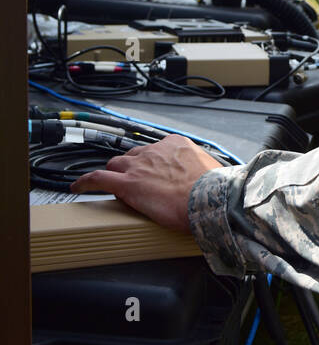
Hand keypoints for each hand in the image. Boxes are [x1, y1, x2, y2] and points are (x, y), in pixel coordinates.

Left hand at [69, 134, 223, 231]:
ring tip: (111, 186)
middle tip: (136, 181)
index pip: (154, 150)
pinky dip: (85, 182)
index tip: (151, 169)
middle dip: (131, 168)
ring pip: (116, 166)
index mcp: (175, 144)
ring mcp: (139, 167)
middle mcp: (154, 152)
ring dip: (114, 176)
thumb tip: (209, 174)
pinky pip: (98, 179)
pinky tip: (77, 187)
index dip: (150, 163)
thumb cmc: (214, 189)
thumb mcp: (211, 168)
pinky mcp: (127, 185)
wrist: (209, 199)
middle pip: (132, 156)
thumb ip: (201, 167)